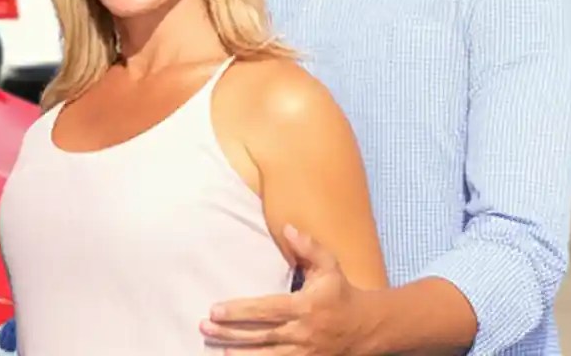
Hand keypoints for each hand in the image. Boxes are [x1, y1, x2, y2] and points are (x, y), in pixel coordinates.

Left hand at [202, 224, 369, 354]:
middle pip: (261, 335)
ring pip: (267, 355)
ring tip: (214, 347)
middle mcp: (303, 332)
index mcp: (305, 306)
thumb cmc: (341, 292)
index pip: (266, 309)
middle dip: (230, 332)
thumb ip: (308, 247)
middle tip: (204, 326)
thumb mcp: (330, 266)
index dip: (240, 310)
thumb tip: (287, 228)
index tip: (215, 309)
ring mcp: (305, 352)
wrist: (366, 328)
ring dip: (239, 352)